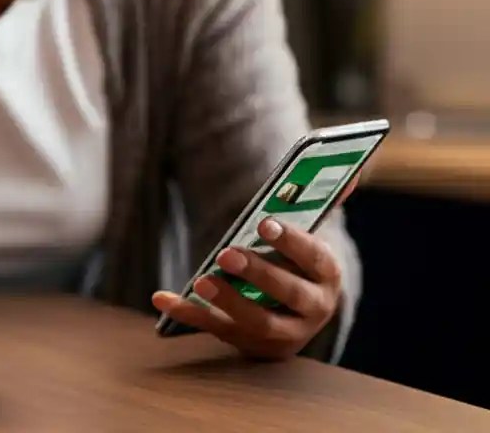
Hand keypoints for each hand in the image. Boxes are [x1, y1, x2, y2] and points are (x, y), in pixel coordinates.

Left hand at [152, 178, 356, 359]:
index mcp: (327, 277)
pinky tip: (162, 298)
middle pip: (289, 294)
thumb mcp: (310, 240)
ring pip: (258, 322)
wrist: (295, 318)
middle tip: (225, 253)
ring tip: (201, 281)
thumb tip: (352, 169)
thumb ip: (323, 205)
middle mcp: (312, 310)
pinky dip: (188, 314)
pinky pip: (217, 330)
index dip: (292, 242)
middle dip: (258, 273)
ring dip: (228, 301)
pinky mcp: (250, 344)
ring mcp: (283, 333)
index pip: (316, 259)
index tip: (265, 223)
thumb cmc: (297, 266)